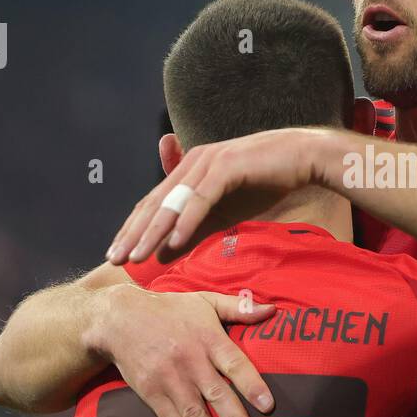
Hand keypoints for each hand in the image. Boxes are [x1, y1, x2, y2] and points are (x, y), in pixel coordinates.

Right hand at [88, 285, 276, 416]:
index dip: (252, 385)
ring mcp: (169, 379)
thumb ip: (240, 307)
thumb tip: (273, 310)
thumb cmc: (171, 309)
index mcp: (208, 338)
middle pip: (216, 394)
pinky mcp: (151, 393)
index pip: (235, 364)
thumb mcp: (205, 301)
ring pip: (194, 414)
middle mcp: (190, 361)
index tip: (268, 406)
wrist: (120, 318)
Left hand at [105, 128, 342, 266]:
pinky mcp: (227, 167)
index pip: (153, 203)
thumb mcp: (225, 211)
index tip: (116, 253)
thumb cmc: (266, 181)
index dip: (133, 229)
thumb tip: (166, 252)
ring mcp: (208, 162)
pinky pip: (201, 200)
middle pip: (155, 203)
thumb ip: (195, 228)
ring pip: (173, 203)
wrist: (303, 157)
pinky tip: (174, 243)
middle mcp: (193, 162)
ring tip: (136, 256)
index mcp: (189, 170)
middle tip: (114, 259)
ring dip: (152, 232)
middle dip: (133, 233)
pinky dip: (186, 222)